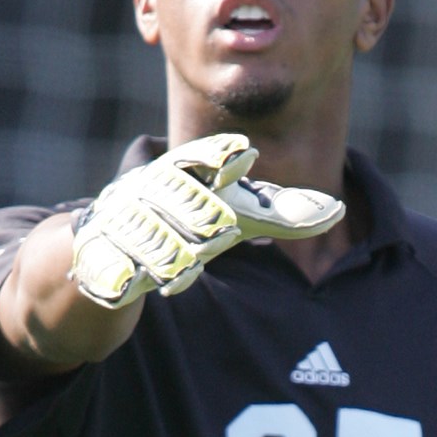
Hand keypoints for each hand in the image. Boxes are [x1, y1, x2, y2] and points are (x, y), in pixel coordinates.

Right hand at [69, 134, 344, 308]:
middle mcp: (152, 192)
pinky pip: (111, 266)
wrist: (106, 245)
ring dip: (167, 254)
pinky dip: (122, 275)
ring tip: (182, 270)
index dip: (220, 156)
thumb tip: (336, 211)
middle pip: (180, 198)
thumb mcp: (234, 216)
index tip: (243, 153)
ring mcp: (123, 223)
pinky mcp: (100, 256)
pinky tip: (132, 283)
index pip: (203, 157)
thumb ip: (282, 215)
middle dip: (197, 210)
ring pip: (151, 237)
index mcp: (186, 174)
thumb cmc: (186, 222)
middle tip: (217, 227)